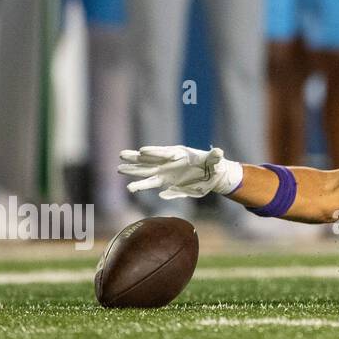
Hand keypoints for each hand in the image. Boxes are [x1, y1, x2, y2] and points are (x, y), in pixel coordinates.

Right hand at [119, 145, 243, 199]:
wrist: (212, 176)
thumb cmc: (214, 166)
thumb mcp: (216, 161)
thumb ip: (215, 157)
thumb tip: (219, 151)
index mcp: (180, 155)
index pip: (165, 153)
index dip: (154, 152)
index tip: (142, 150)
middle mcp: (170, 163)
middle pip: (150, 160)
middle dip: (136, 158)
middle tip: (121, 155)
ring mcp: (167, 173)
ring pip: (147, 173)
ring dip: (134, 172)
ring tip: (119, 170)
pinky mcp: (167, 183)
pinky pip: (154, 185)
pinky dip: (145, 187)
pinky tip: (132, 188)